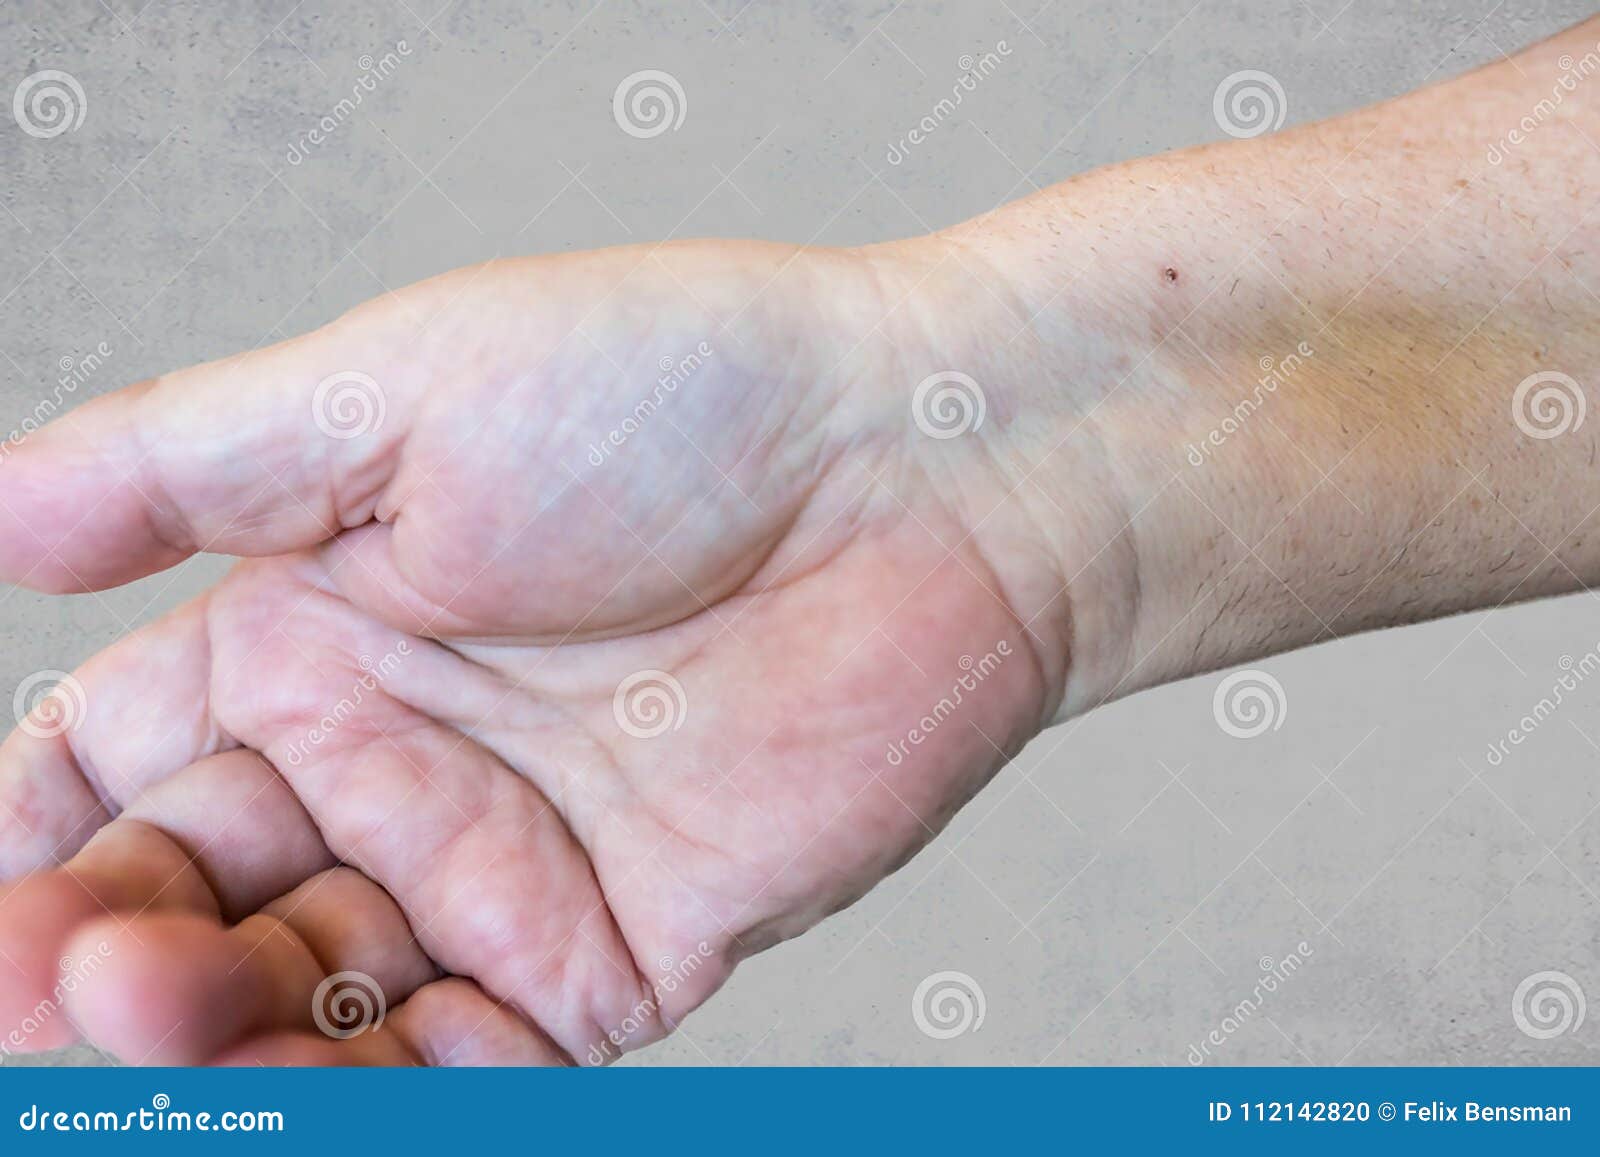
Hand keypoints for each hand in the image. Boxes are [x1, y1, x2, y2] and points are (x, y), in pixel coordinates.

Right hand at [0, 238, 1099, 1063]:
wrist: (926, 469)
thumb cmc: (686, 388)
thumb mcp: (403, 385)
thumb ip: (190, 460)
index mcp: (315, 628)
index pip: (109, 762)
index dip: (31, 833)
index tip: (0, 889)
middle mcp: (396, 759)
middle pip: (192, 904)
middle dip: (106, 955)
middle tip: (76, 978)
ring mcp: (505, 866)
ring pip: (314, 1004)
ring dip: (224, 1035)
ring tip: (161, 1015)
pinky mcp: (621, 947)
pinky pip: (482, 1064)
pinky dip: (398, 1087)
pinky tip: (340, 1071)